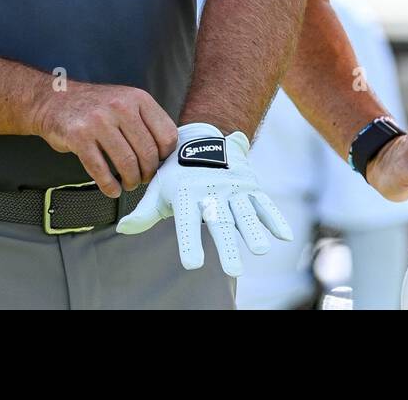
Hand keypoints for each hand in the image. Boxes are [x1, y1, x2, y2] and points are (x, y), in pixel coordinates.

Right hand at [33, 81, 176, 196]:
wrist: (54, 100)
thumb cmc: (95, 106)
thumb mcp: (126, 101)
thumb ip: (146, 121)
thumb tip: (167, 152)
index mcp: (138, 98)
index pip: (167, 134)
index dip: (166, 156)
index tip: (160, 164)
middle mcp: (120, 107)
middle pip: (148, 152)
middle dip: (148, 173)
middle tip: (143, 179)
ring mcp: (99, 122)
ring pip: (127, 163)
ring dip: (131, 181)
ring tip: (129, 184)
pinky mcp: (79, 137)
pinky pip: (100, 170)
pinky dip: (109, 186)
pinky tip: (113, 190)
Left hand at [116, 123, 291, 276]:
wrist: (201, 137)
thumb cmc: (175, 172)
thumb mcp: (158, 188)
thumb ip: (144, 213)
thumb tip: (123, 228)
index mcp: (187, 194)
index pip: (187, 222)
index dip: (190, 242)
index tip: (192, 264)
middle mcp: (212, 191)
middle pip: (220, 221)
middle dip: (227, 245)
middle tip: (233, 270)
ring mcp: (234, 188)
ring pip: (245, 211)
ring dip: (254, 231)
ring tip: (260, 250)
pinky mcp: (250, 186)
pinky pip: (264, 203)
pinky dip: (275, 218)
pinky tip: (284, 236)